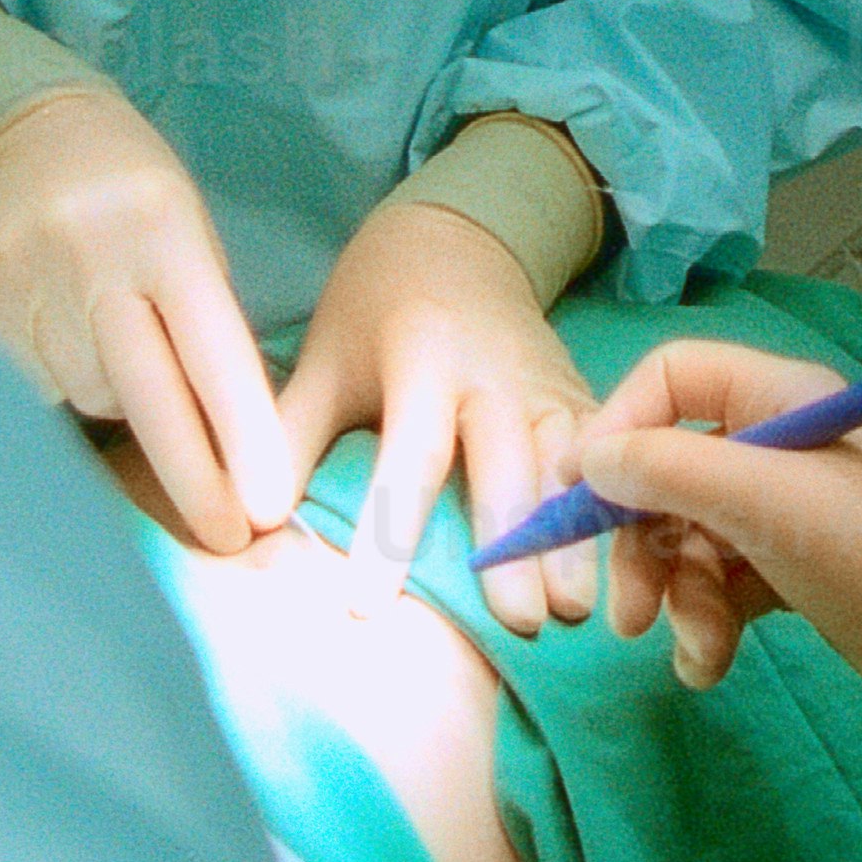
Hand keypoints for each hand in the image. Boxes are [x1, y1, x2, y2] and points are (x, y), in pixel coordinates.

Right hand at [0, 86, 295, 551]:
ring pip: (86, 396)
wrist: (31, 131)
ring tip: (110, 341)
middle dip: (189, 476)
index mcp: (162, 228)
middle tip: (227, 537)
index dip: (241, 433)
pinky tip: (62, 337)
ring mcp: (19, 276)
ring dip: (114, 401)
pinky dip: (58, 385)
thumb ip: (208, 328)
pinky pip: (29, 387)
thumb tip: (235, 453)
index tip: (266, 505)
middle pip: (143, 394)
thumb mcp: (194, 236)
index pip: (211, 349)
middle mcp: (86, 251)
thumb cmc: (139, 201)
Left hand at [274, 194, 604, 628]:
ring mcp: (546, 384)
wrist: (456, 238)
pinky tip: (614, 569)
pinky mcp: (581, 396)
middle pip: (508, 465)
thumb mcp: (324, 359)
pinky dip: (607, 510)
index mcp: (422, 357)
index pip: (411, 454)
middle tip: (517, 623)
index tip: (369, 608)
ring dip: (574, 539)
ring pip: (569, 467)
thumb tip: (248, 520)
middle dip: (515, 546)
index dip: (391, 532)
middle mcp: (494, 372)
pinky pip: (603, 457)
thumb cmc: (374, 311)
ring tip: (572, 610)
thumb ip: (288, 435)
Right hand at [575, 333, 861, 709]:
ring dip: (676, 597)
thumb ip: (668, 469)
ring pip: (686, 536)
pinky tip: (711, 664)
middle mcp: (778, 440)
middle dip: (639, 543)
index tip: (577, 495)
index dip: (617, 427)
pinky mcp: (791, 567)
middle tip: (627, 614)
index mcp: (780, 395)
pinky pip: (718, 581)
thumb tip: (588, 459)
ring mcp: (785, 507)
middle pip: (665, 468)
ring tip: (696, 651)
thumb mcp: (765, 502)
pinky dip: (707, 621)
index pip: (669, 378)